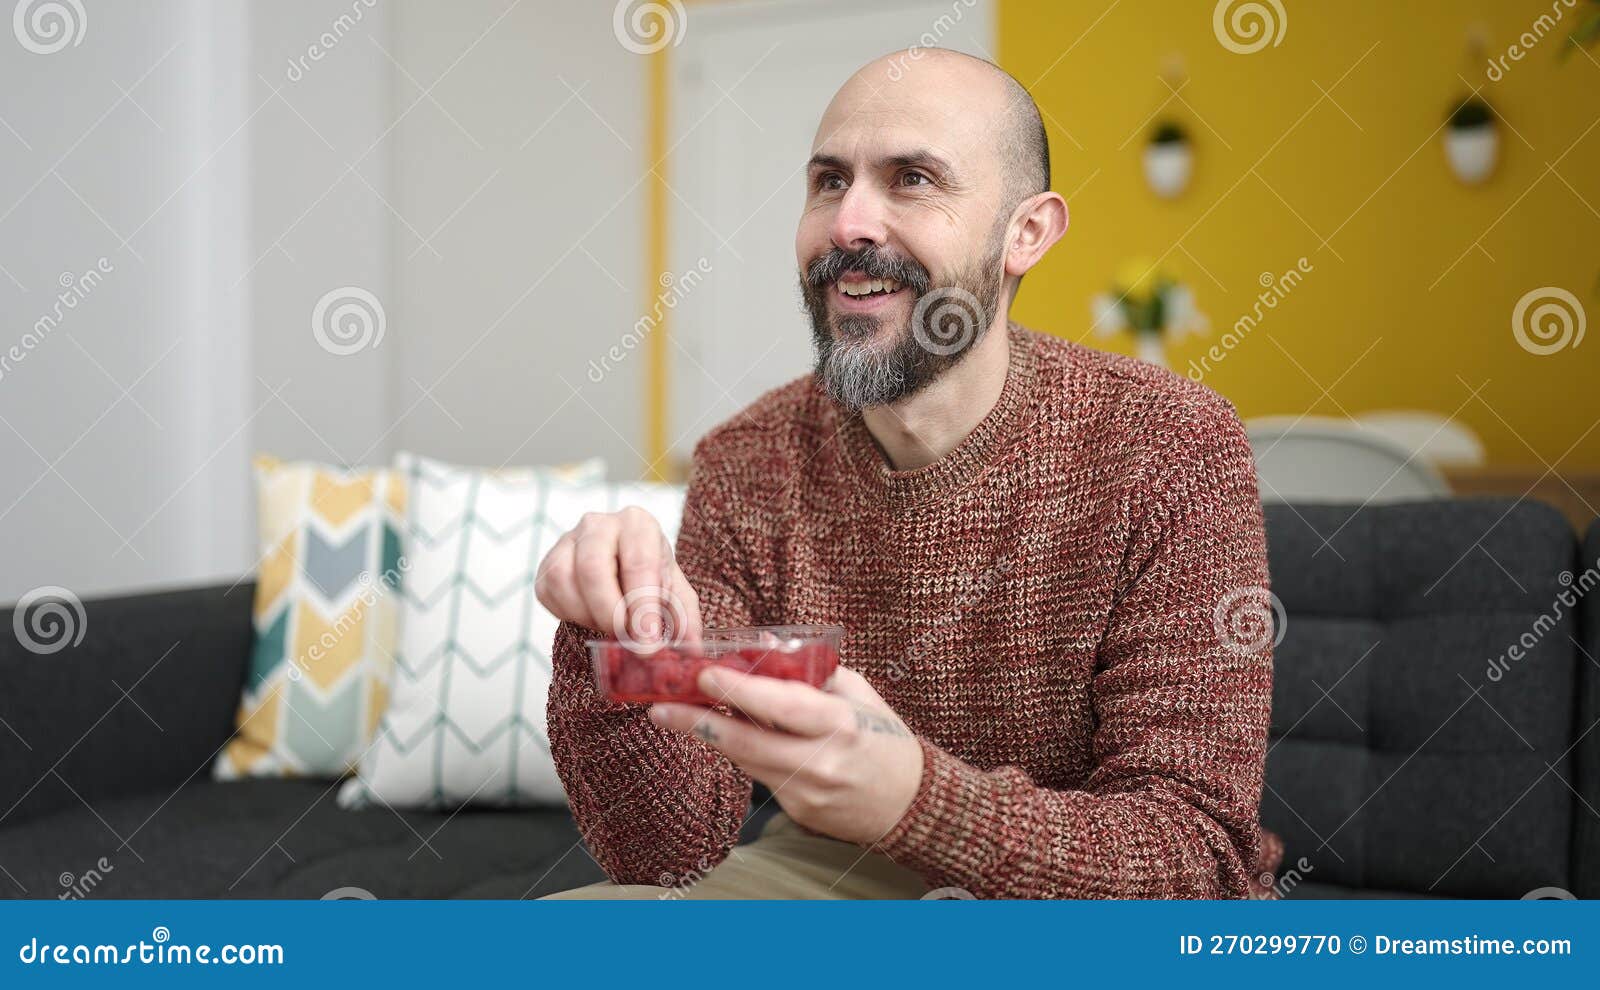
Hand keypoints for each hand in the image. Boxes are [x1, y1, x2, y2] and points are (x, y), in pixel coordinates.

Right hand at [534, 507, 701, 645]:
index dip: (642, 607)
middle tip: (626, 640)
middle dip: (610, 613)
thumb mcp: (675, 593)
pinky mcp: (546, 564)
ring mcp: (567, 541)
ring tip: (610, 626)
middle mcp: (599, 524)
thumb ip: (684, 619)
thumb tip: (690, 648)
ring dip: (588, 616)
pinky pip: (549, 594)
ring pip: (564, 581)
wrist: (621, 568)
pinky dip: (569, 615)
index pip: (639, 563)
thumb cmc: (650, 577)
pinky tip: (591, 617)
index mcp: (638, 523)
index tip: (648, 641)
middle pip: (593, 569)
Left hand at [648, 665, 923, 845]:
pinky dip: (741, 754)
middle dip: (698, 723)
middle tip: (660, 706)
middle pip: (748, 743)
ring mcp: (807, 793)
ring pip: (746, 761)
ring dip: (710, 736)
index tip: (703, 675)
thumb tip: (762, 646)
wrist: (908, 802)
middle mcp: (821, 761)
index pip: (781, 706)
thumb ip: (811, 670)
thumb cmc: (883, 737)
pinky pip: (759, 777)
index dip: (739, 691)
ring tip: (675, 714)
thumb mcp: (858, 693)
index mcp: (841, 723)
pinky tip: (723, 735)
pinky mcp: (798, 812)